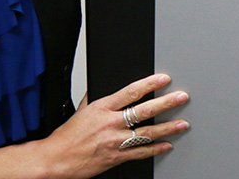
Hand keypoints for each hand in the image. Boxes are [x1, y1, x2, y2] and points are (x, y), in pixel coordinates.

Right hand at [34, 73, 188, 178]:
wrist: (57, 159)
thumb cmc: (67, 136)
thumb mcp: (81, 109)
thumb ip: (96, 98)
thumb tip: (103, 87)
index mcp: (103, 107)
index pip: (131, 92)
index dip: (149, 84)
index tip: (163, 79)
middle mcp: (111, 123)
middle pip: (144, 111)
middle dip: (166, 103)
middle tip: (181, 97)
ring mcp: (115, 141)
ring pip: (146, 133)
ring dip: (167, 128)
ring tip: (182, 124)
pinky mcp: (116, 157)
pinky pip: (140, 153)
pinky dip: (155, 149)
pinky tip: (167, 145)